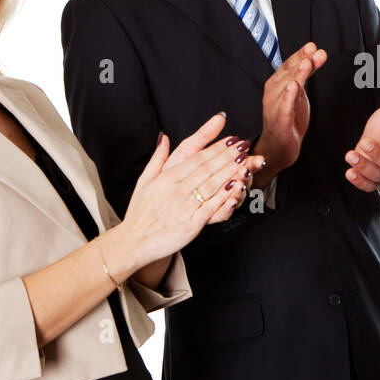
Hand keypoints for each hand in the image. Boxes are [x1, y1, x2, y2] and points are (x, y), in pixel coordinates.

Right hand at [115, 113, 265, 266]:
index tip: (231, 139)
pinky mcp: (191, 224)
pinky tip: (237, 187)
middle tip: (244, 145)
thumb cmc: (139, 213)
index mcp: (167, 178)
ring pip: (212, 185)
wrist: (133, 242)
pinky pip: (212, 207)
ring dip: (231, 171)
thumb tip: (163, 137)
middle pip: (207, 168)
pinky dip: (226, 196)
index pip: (197, 157)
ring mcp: (185, 206)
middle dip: (228, 155)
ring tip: (246, 161)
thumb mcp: (144, 181)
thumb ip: (157, 158)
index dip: (217, 147)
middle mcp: (176, 189)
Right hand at [254, 41, 326, 187]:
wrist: (279, 146)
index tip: (312, 46)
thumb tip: (317, 54)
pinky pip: (284, 106)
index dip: (300, 54)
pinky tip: (293, 87)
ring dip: (296, 75)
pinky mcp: (279, 120)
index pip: (289, 65)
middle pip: (288, 73)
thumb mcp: (299, 93)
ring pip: (286, 87)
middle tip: (314, 51)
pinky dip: (288, 96)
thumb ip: (306, 74)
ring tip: (306, 64)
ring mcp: (274, 106)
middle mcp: (273, 92)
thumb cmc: (288, 118)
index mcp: (277, 84)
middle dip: (301, 61)